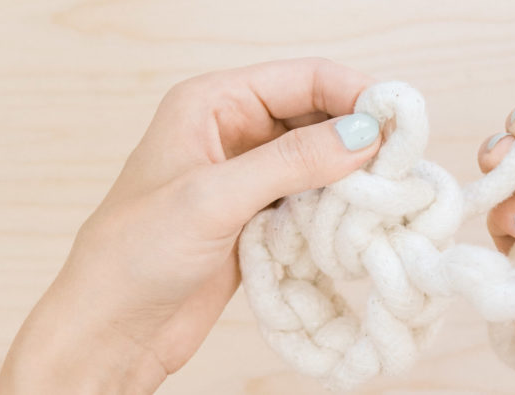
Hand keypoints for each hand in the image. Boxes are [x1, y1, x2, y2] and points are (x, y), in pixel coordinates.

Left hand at [0, 58, 379, 393]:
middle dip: (360, 136)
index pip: (301, 78)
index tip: (400, 123)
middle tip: (403, 165)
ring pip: (319, 159)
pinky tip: (359, 222)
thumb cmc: (133, 255)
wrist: (111, 330)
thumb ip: (290, 162)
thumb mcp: (212, 198)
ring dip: (353, 176)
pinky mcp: (258, 218)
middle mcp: (232, 131)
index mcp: (211, 103)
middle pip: (317, 116)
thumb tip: (365, 134)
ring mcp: (247, 177)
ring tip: (389, 196)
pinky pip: (311, 199)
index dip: (354, 94)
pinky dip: (338, 207)